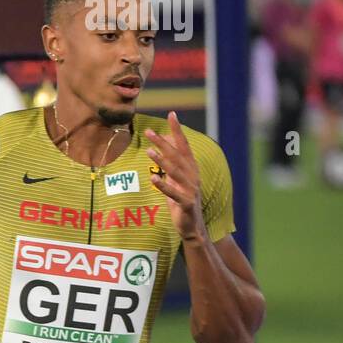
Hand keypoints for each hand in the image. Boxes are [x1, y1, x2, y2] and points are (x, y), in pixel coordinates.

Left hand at [146, 111, 204, 241]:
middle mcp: (193, 176)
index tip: (171, 114)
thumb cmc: (182, 204)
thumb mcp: (175, 182)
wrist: (193, 228)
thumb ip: (169, 166)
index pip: (184, 146)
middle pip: (177, 156)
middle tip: (149, 132)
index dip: (178, 130)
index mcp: (191, 169)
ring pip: (175, 172)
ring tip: (149, 151)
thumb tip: (160, 148)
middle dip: (163, 143)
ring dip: (162, 161)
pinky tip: (153, 178)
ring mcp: (191, 190)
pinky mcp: (186, 203)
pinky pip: (173, 193)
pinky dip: (163, 186)